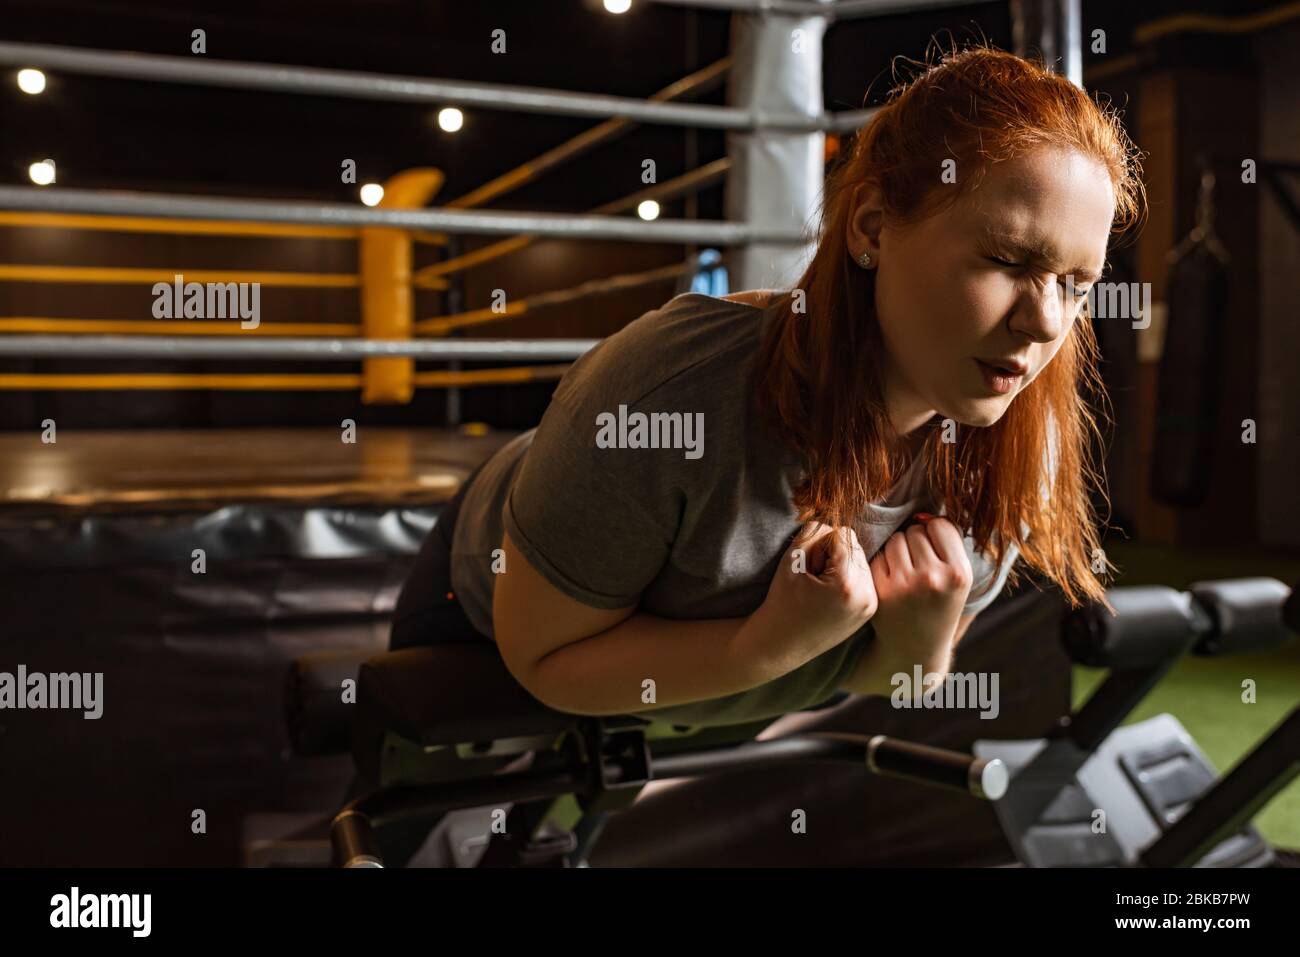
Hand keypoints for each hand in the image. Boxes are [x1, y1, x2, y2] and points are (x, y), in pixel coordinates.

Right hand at [746, 521, 878, 670]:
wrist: (782, 644)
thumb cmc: (782, 601)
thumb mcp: (791, 561)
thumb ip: (813, 533)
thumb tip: (833, 522)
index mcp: (846, 582)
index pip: (844, 535)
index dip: (821, 544)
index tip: (809, 567)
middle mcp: (866, 595)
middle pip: (856, 547)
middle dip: (834, 555)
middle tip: (814, 577)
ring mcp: (871, 605)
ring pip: (862, 561)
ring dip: (842, 567)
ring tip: (822, 587)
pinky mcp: (871, 610)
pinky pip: (864, 578)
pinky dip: (848, 579)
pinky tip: (831, 596)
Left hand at [867, 514, 972, 691]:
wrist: (916, 651)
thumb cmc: (939, 607)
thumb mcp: (958, 579)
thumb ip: (947, 544)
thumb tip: (921, 514)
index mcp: (959, 574)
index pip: (941, 525)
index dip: (935, 534)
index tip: (936, 553)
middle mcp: (934, 579)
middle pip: (916, 531)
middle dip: (916, 544)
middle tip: (920, 569)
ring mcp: (905, 585)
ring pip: (896, 540)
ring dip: (898, 551)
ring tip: (906, 575)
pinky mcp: (882, 591)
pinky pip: (878, 555)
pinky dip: (882, 564)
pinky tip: (892, 583)